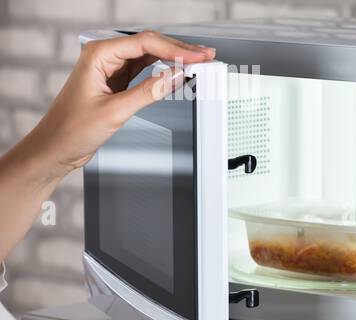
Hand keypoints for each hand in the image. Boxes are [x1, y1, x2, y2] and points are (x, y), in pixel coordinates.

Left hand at [24, 31, 214, 174]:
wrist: (56, 147)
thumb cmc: (71, 129)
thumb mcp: (115, 110)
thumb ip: (149, 91)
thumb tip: (176, 76)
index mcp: (98, 55)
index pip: (145, 43)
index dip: (175, 49)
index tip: (197, 57)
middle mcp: (103, 57)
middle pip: (150, 44)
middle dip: (179, 50)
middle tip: (205, 57)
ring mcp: (110, 68)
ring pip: (150, 55)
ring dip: (174, 58)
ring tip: (198, 62)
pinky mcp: (116, 80)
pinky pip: (145, 69)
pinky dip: (164, 70)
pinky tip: (178, 71)